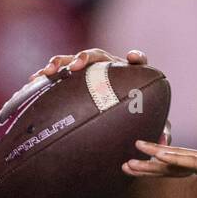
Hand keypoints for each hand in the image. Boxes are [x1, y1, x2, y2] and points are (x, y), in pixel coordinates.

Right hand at [32, 48, 168, 143]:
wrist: (118, 125)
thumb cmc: (138, 124)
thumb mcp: (151, 128)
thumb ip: (161, 132)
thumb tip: (163, 141)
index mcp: (131, 76)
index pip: (137, 62)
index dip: (136, 58)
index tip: (132, 58)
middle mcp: (110, 69)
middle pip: (99, 56)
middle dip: (86, 57)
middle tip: (77, 65)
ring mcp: (90, 73)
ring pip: (74, 61)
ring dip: (60, 62)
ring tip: (47, 71)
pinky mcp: (73, 80)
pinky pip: (58, 74)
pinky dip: (46, 75)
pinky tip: (33, 81)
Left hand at [128, 141, 196, 197]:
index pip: (180, 167)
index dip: (159, 168)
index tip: (139, 168)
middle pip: (175, 160)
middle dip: (149, 161)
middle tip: (126, 161)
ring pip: (179, 159)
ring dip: (155, 158)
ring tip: (134, 155)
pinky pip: (192, 163)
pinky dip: (174, 160)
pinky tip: (157, 157)